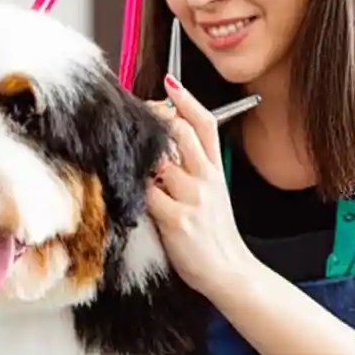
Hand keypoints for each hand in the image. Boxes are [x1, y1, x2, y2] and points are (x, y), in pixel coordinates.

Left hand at [145, 76, 256, 300]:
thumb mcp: (213, 196)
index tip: (169, 82)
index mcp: (215, 170)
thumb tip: (162, 152)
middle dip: (154, 119)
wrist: (230, 272)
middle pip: (180, 132)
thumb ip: (192, 172)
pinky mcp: (177, 219)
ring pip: (159, 160)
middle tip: (134, 115)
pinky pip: (147, 194)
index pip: (205, 124)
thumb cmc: (215, 236)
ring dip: (140, 157)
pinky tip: (124, 189)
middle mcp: (206, 178)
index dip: (186, 100)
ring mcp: (192, 197)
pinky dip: (134, 189)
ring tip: (123, 157)